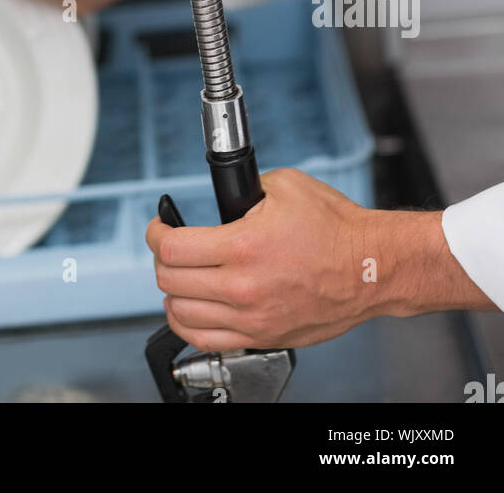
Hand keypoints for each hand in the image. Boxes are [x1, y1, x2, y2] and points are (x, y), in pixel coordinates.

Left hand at [146, 167, 483, 351]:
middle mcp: (242, 288)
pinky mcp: (262, 337)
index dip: (156, 233)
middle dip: (162, 258)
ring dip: (172, 292)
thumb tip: (221, 200)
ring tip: (181, 276)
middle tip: (171, 246)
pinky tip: (193, 307)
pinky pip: (205, 341)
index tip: (159, 227)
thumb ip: (241, 191)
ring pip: (181, 315)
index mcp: (242, 246)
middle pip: (169, 281)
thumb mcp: (283, 186)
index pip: (172, 248)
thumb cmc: (336, 229)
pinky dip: (189, 325)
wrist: (371, 268)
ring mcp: (252, 318)